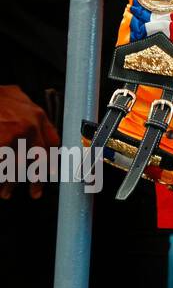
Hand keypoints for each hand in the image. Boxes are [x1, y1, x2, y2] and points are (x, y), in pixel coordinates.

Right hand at [0, 85, 59, 199]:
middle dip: (38, 178)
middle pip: (40, 158)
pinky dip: (2, 178)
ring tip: (7, 192)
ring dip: (12, 183)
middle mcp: (30, 126)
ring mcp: (14, 136)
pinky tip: (0, 186)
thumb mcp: (13, 95)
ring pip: (19, 166)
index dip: (52, 159)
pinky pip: (4, 167)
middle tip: (36, 191)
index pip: (53, 141)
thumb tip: (35, 117)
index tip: (50, 172)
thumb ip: (26, 106)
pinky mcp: (2, 144)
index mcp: (37, 114)